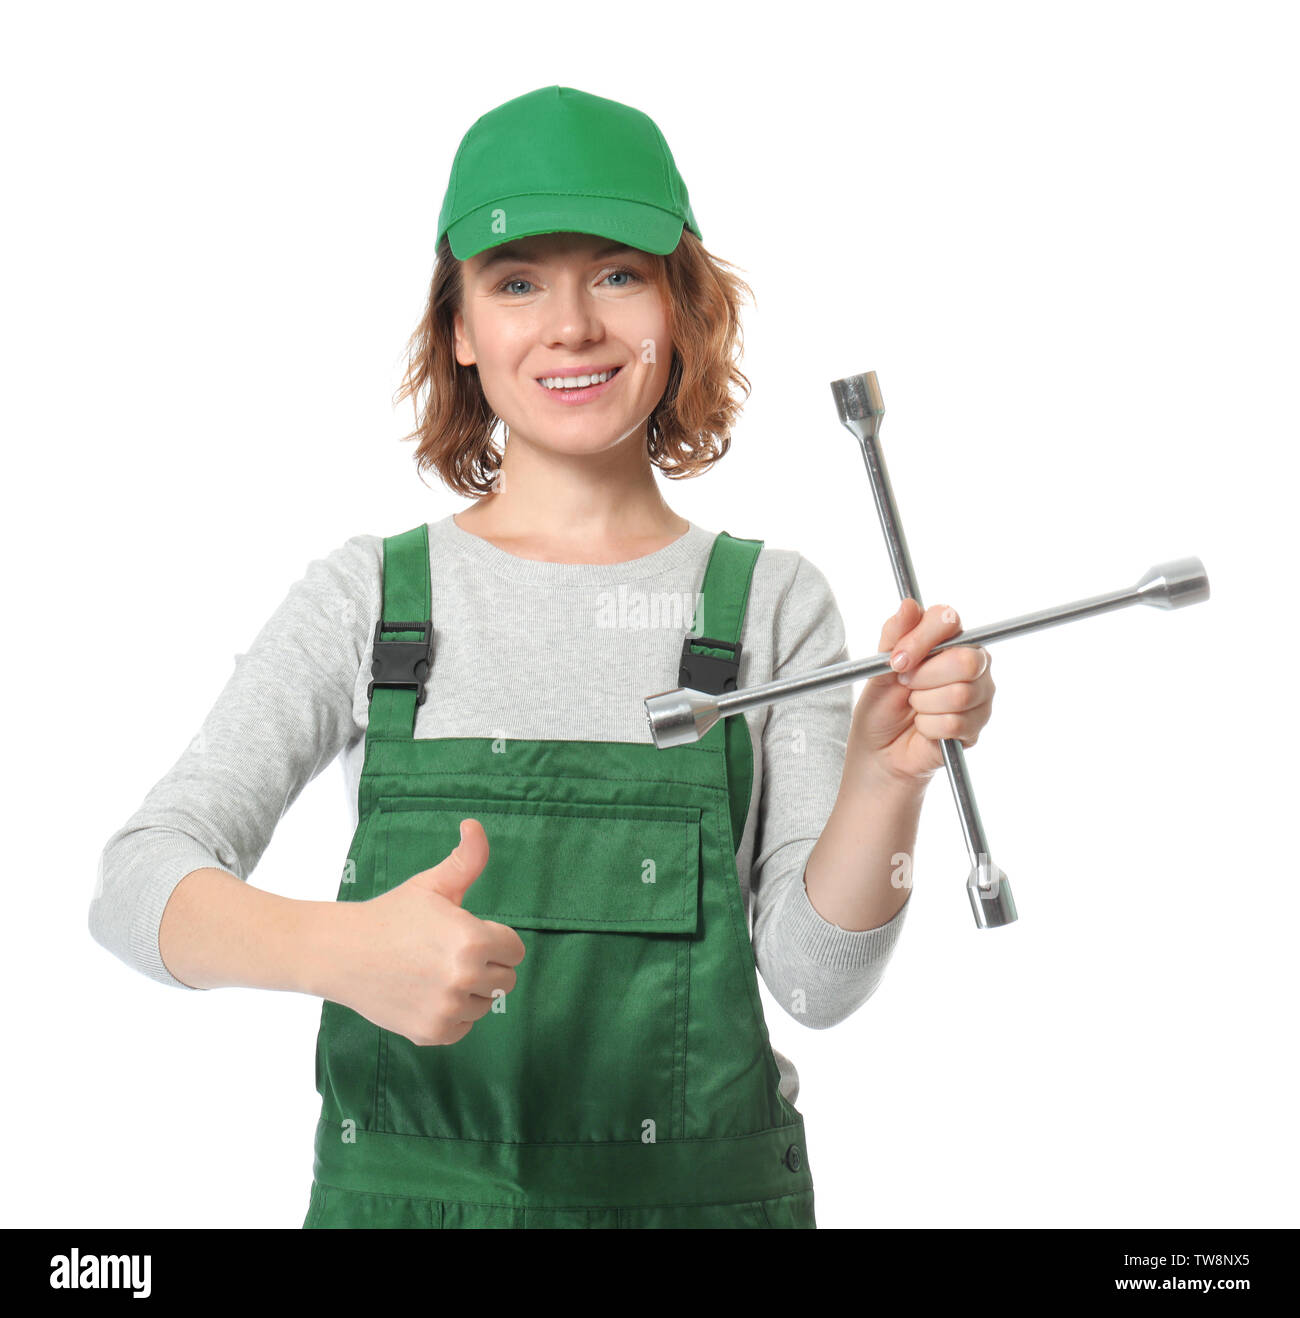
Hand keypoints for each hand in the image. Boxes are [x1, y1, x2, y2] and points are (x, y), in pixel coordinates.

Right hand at [328, 818, 526, 1045]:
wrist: (342, 953)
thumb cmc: (391, 915)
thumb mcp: (432, 884)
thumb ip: (466, 858)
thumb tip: (475, 825)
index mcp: (473, 940)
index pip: (515, 950)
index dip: (495, 939)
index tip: (468, 934)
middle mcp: (465, 979)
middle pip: (505, 979)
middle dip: (486, 965)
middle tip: (450, 953)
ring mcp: (448, 1010)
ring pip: (485, 1004)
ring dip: (470, 991)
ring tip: (436, 972)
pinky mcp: (431, 1033)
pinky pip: (463, 1027)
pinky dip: (452, 1014)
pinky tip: (428, 993)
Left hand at [849, 599, 994, 785]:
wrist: (878, 749)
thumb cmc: (881, 705)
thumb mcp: (879, 666)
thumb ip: (894, 635)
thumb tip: (908, 605)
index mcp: (950, 639)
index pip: (949, 622)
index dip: (921, 641)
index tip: (896, 660)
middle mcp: (973, 662)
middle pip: (965, 660)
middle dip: (924, 677)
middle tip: (906, 686)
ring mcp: (980, 695)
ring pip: (959, 694)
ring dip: (923, 705)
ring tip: (915, 708)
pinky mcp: (977, 726)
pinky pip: (955, 722)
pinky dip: (928, 727)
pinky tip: (923, 726)